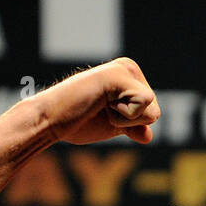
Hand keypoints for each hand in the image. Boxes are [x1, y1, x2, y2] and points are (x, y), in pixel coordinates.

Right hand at [38, 57, 160, 145]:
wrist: (50, 120)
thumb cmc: (75, 122)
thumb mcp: (112, 125)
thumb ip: (132, 127)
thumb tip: (148, 137)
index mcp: (129, 76)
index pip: (153, 113)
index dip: (131, 125)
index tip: (103, 114)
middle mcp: (129, 68)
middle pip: (156, 112)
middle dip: (130, 123)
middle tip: (100, 112)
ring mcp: (125, 69)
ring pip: (153, 111)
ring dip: (125, 120)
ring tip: (99, 108)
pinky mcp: (119, 76)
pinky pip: (143, 107)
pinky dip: (122, 117)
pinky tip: (100, 106)